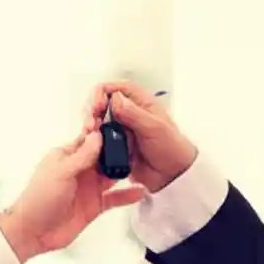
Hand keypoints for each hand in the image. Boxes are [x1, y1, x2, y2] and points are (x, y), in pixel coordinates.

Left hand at [0, 130, 146, 261]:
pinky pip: (115, 198)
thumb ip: (82, 155)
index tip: (124, 124)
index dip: (105, 132)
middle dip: (120, 149)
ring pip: (112, 175)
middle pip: (105, 155)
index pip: (90, 139)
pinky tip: (141, 191)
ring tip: (144, 163)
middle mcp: (80, 169)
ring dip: (125, 170)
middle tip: (140, 143)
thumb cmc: (40, 198)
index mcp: (67, 156)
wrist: (33, 232)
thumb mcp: (61, 172)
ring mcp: (89, 187)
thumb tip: (98, 135)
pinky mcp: (95, 205)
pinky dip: (127, 195)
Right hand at [82, 81, 197, 192]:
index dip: (101, 93)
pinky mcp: (116, 144)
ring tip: (91, 136)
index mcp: (140, 102)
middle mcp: (128, 112)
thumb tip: (115, 98)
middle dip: (92, 111)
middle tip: (91, 125)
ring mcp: (121, 128)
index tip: (97, 107)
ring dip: (91, 126)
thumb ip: (134, 113)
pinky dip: (93, 140)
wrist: (172, 175)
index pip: (115, 88)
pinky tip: (93, 146)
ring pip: (97, 120)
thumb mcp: (154, 128)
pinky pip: (99, 138)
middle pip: (101, 103)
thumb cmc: (171, 148)